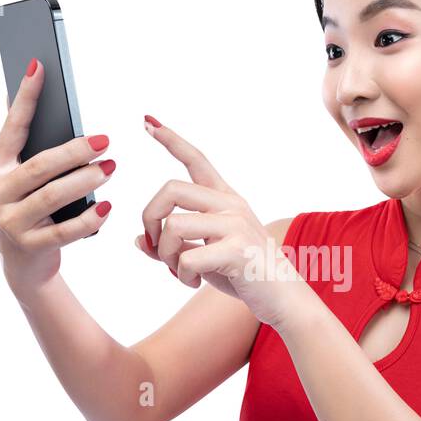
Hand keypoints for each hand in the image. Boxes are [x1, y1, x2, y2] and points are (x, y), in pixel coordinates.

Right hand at [0, 57, 115, 294]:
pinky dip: (88, 218)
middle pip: (39, 166)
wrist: (24, 264)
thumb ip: (27, 145)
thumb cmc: (30, 209)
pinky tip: (106, 206)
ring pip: (51, 197)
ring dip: (84, 180)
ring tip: (111, 167)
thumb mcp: (22, 178)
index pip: (12, 127)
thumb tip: (30, 94)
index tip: (39, 66)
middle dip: (74, 151)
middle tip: (105, 140)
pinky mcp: (29, 246)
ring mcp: (10, 222)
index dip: (25, 97)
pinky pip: (64, 231)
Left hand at [134, 116, 304, 329]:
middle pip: (170, 188)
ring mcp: (235, 224)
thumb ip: (173, 246)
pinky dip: (180, 276)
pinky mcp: (236, 250)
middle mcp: (230, 204)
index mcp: (225, 199)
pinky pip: (186, 259)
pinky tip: (192, 283)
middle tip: (154, 244)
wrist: (283, 298)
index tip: (148, 123)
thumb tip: (138, 241)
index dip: (171, 140)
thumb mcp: (204, 257)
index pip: (196, 160)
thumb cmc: (244, 275)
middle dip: (150, 217)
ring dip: (164, 255)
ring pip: (173, 226)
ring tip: (178, 272)